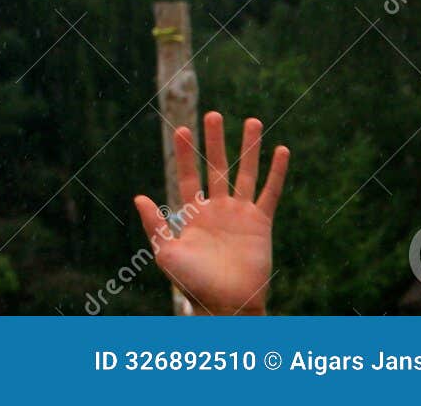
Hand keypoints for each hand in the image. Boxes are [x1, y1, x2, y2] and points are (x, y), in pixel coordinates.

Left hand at [133, 111, 289, 315]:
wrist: (225, 305)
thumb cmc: (192, 284)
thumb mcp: (166, 253)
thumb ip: (155, 225)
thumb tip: (139, 196)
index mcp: (194, 214)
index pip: (188, 176)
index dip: (185, 154)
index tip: (182, 128)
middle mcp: (218, 209)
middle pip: (217, 167)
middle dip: (215, 142)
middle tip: (213, 115)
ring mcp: (241, 214)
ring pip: (246, 173)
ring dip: (249, 148)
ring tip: (252, 120)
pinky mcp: (261, 223)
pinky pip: (270, 192)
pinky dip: (276, 172)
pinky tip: (281, 150)